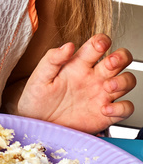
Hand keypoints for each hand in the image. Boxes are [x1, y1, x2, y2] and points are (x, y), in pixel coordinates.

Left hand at [17, 34, 135, 131]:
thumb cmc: (37, 97)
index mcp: (78, 64)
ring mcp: (101, 94)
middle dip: (121, 57)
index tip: (100, 44)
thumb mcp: (40, 76)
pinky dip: (122, 108)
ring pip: (127, 81)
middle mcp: (93, 77)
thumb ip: (52, 58)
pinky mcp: (107, 114)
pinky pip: (126, 108)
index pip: (96, 45)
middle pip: (120, 60)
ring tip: (107, 88)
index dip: (102, 40)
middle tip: (110, 63)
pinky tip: (106, 109)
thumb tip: (68, 45)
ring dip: (123, 82)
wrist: (38, 122)